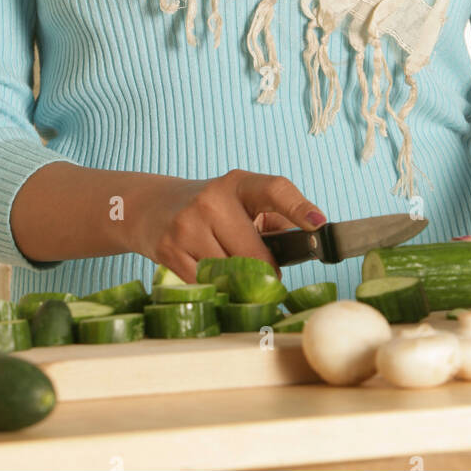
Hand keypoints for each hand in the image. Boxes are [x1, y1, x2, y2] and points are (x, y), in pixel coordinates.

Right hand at [131, 168, 324, 282]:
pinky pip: (206, 285)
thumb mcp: (241, 203)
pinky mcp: (168, 251)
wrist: (151, 208)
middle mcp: (212, 199)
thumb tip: (305, 246)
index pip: (275, 190)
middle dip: (265, 272)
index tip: (318, 225)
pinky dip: (213, 287)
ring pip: (230, 276)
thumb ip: (274, 222)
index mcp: (238, 183)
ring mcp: (187, 225)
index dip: (299, 207)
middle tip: (264, 274)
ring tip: (228, 269)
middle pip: (255, 255)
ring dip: (237, 283)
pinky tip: (207, 273)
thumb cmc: (210, 210)